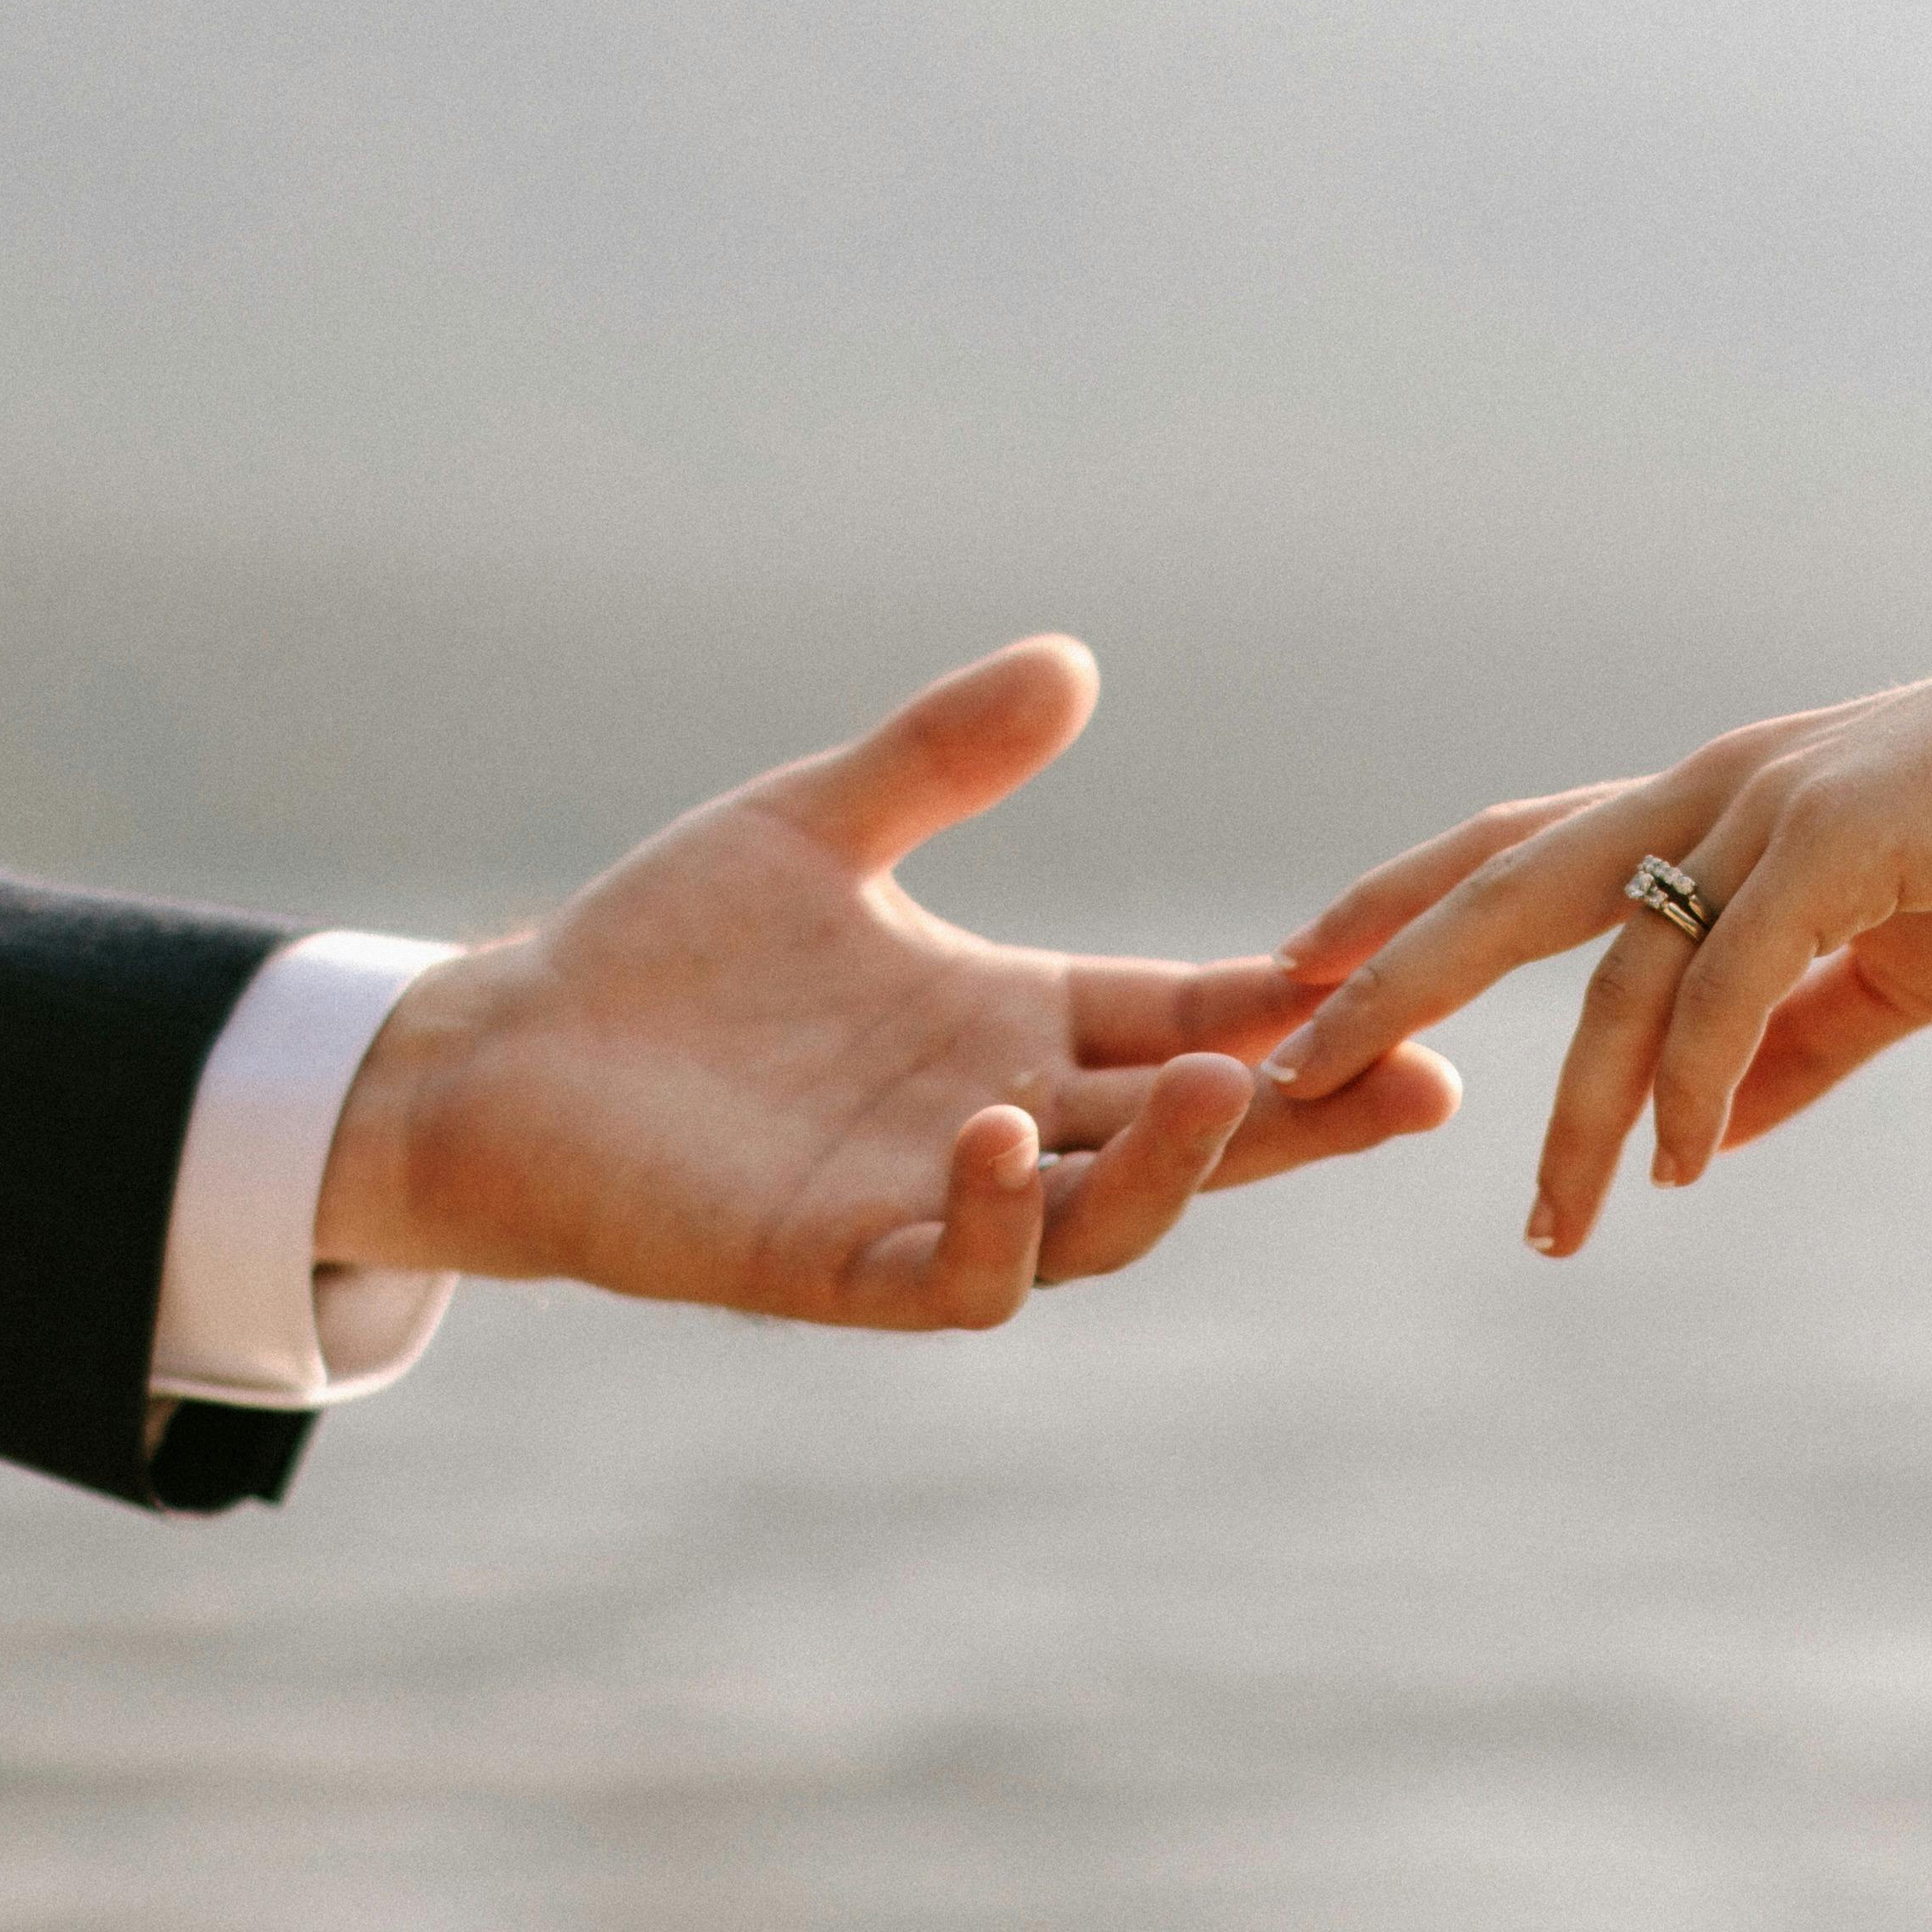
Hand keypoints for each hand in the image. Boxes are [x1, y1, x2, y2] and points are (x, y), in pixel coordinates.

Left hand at [316, 637, 1459, 1325]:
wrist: (508, 1054)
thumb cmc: (664, 952)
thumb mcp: (818, 825)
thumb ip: (945, 756)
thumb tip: (1073, 661)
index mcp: (1020, 1025)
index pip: (1193, 1022)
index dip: (1294, 1010)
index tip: (1395, 974)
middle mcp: (1003, 1124)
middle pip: (1193, 1138)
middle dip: (1309, 1117)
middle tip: (1423, 1080)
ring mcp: (928, 1206)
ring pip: (1104, 1222)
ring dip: (1172, 1172)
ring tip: (1221, 1092)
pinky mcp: (837, 1266)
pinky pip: (952, 1270)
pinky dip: (992, 1217)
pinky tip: (995, 1131)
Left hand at [1262, 622, 1931, 1254]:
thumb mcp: (1884, 964)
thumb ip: (1784, 1050)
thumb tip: (1694, 1144)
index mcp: (1705, 810)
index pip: (1509, 853)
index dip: (1397, 910)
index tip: (1298, 977)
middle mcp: (1705, 794)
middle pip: (1497, 888)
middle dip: (1384, 979)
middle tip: (1290, 1070)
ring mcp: (1764, 810)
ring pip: (1618, 975)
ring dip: (1576, 1114)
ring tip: (1550, 1228)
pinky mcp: (1837, 841)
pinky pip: (1730, 982)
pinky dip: (1692, 1082)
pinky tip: (1675, 1167)